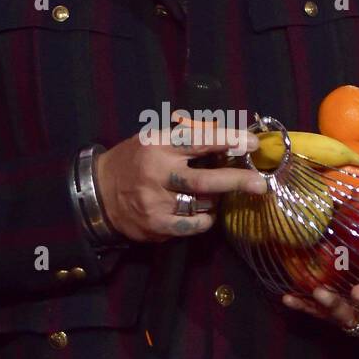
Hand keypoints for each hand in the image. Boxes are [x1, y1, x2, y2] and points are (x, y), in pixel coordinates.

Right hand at [93, 117, 267, 242]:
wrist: (99, 193)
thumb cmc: (135, 160)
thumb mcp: (154, 138)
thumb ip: (187, 136)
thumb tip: (227, 133)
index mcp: (157, 145)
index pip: (198, 141)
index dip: (228, 141)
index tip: (253, 143)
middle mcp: (157, 173)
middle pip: (205, 180)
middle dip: (236, 181)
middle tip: (259, 184)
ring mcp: (156, 202)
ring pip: (202, 203)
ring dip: (215, 199)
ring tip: (214, 194)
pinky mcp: (156, 225)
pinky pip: (193, 225)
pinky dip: (205, 219)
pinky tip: (203, 212)